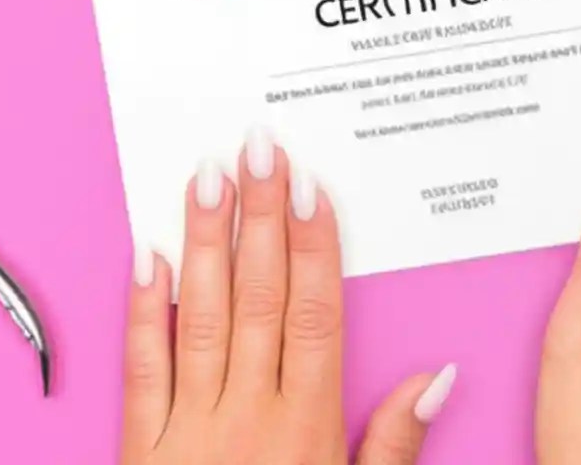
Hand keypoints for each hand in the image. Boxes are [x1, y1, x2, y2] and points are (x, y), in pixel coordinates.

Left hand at [120, 132, 456, 464]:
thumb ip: (394, 441)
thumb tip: (437, 375)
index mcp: (307, 426)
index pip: (314, 314)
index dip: (312, 245)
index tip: (309, 186)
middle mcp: (249, 414)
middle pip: (260, 296)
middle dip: (259, 215)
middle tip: (256, 146)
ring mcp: (192, 425)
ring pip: (203, 314)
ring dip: (205, 240)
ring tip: (204, 174)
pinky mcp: (143, 444)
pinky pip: (144, 365)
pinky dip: (145, 308)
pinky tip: (149, 254)